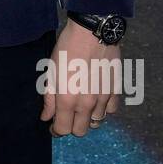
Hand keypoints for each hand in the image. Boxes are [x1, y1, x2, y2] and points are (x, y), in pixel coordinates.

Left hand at [40, 20, 121, 136]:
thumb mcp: (51, 72)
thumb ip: (49, 98)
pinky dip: (103, 109)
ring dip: (87, 118)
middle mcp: (86, 104)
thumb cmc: (67, 49)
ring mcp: (103, 98)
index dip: (56, 131)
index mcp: (67, 100)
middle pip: (81, 131)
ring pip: (96, 122)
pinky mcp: (115, 90)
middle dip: (71, 126)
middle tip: (66, 116)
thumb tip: (46, 117)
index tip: (53, 127)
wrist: (92, 32)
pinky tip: (96, 99)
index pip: (63, 130)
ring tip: (81, 106)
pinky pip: (110, 110)